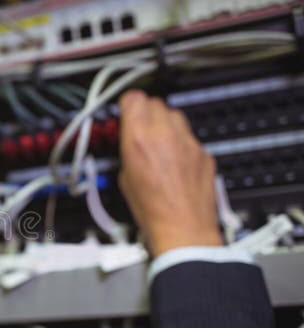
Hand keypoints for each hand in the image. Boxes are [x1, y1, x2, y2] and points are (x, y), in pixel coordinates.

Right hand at [117, 90, 221, 256]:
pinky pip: (189, 136)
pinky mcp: (204, 152)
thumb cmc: (153, 211)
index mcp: (139, 139)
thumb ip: (128, 152)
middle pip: (155, 103)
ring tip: (158, 142)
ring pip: (175, 115)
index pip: (134, 98)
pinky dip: (180, 142)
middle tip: (140, 126)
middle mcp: (165, 135)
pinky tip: (175, 160)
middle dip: (145, 112)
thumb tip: (130, 143)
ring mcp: (188, 142)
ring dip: (164, 123)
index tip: (125, 109)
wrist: (183, 229)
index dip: (127, 103)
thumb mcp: (124, 178)